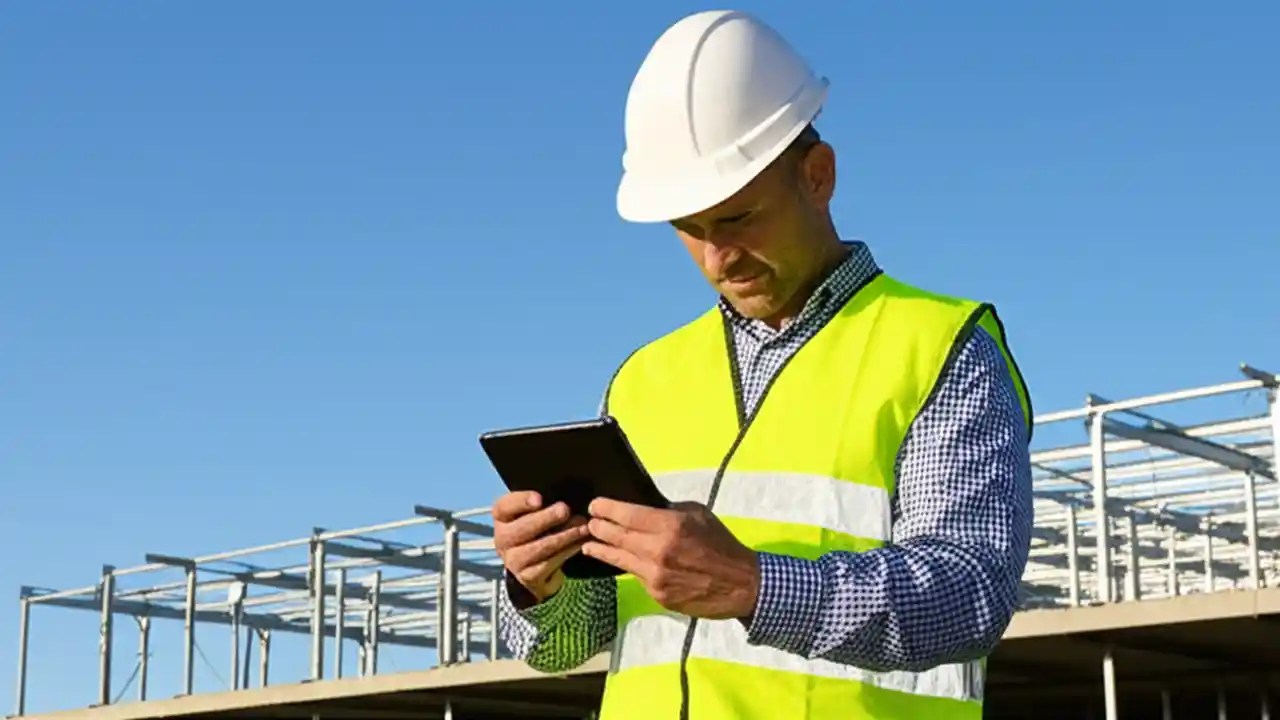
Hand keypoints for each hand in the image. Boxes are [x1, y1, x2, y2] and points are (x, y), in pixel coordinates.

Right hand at [492, 491, 590, 603]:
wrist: (536, 564)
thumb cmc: (539, 528)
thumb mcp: (537, 512)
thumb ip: (544, 502)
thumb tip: (566, 492)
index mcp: (502, 518)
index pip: (504, 506)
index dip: (521, 502)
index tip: (539, 498)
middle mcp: (502, 539)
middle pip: (521, 528)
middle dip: (545, 518)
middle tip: (565, 510)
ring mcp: (513, 560)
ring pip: (538, 548)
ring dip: (563, 536)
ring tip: (582, 526)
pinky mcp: (528, 577)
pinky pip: (549, 563)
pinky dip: (568, 551)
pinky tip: (581, 542)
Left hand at [583, 498, 759, 619]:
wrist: (741, 584)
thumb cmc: (720, 544)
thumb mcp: (698, 515)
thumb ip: (668, 511)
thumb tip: (643, 509)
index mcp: (669, 526)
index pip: (626, 515)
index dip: (606, 509)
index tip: (595, 505)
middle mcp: (658, 551)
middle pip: (616, 536)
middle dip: (599, 528)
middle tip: (589, 522)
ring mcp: (656, 576)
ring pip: (619, 559)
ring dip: (601, 550)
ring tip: (590, 545)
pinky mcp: (657, 594)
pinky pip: (636, 576)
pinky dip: (628, 567)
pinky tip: (620, 561)